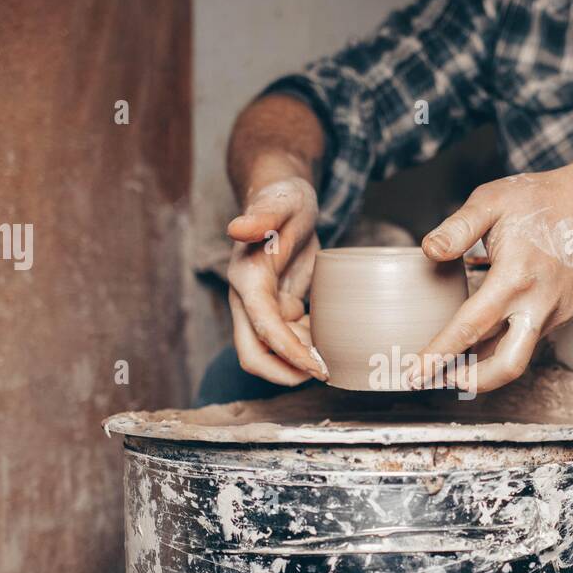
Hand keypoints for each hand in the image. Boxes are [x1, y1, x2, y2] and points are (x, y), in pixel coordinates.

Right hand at [225, 176, 329, 384]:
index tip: (318, 367)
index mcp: (247, 279)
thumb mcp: (282, 201)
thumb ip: (262, 215)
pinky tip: (332, 336)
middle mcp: (246, 299)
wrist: (284, 199)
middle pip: (254, 355)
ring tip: (337, 350)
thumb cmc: (284, 198)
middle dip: (286, 373)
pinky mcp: (276, 309)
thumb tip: (236, 228)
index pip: (264, 328)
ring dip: (301, 361)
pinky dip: (309, 346)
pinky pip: (289, 341)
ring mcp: (260, 307)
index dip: (289, 352)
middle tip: (325, 373)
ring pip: (273, 354)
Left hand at [415, 164, 572, 392]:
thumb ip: (458, 227)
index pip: (471, 328)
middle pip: (507, 365)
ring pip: (518, 355)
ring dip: (486, 367)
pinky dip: (502, 346)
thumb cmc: (540, 199)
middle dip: (472, 381)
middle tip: (438, 381)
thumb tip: (429, 250)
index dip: (439, 354)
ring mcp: (555, 313)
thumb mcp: (491, 201)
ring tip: (452, 366)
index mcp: (515, 277)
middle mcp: (539, 303)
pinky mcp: (562, 314)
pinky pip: (528, 339)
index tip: (415, 374)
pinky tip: (480, 341)